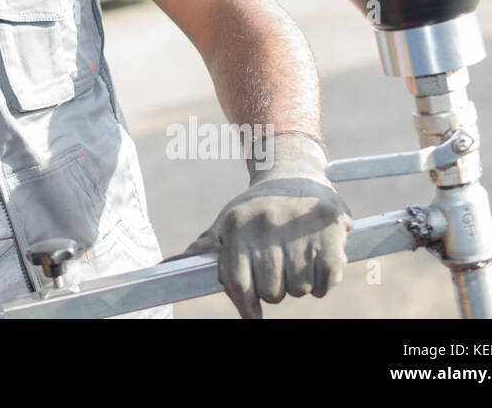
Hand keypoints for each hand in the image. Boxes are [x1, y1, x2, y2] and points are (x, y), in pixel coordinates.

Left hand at [164, 133, 351, 318]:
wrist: (294, 174)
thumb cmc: (253, 210)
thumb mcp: (225, 224)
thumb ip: (201, 250)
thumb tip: (160, 270)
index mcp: (237, 226)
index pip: (238, 282)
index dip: (246, 305)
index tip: (253, 316)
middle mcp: (266, 225)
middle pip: (271, 292)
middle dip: (274, 290)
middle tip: (277, 270)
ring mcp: (300, 229)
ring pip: (299, 290)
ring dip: (299, 286)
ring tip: (295, 261)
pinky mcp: (332, 232)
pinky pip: (325, 282)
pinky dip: (323, 283)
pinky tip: (316, 264)